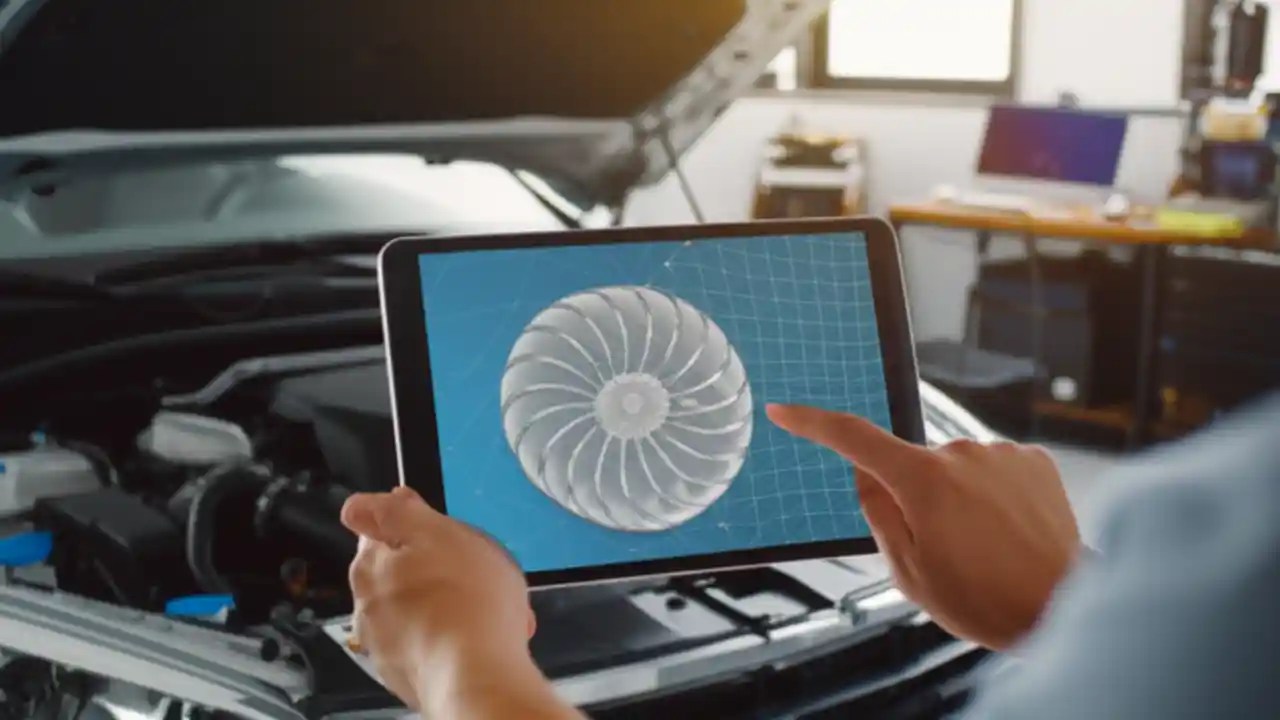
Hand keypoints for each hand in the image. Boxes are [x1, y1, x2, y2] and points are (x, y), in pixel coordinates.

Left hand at [342, 487, 577, 717]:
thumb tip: (358, 505)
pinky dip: (452, 639)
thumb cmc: (467, 598)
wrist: (477, 677)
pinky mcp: (404, 677)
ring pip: (419, 611)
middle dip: (437, 572)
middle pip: (401, 574)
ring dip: (449, 606)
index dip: (413, 529)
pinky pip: (430, 644)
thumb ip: (395, 513)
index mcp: (370, 565)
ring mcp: (383, 646)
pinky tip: (483, 640)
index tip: (444, 538)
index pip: (380, 532)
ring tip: (493, 612)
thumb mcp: (439, 533)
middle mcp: (366, 606)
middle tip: (478, 575)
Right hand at [768, 405, 1079, 649]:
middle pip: (912, 466)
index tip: (785, 412)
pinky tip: (1008, 531)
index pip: (853, 438)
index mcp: (922, 480)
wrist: (1064, 607)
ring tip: (986, 548)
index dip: (813, 424)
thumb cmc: (986, 601)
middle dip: (915, 498)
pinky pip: (992, 469)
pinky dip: (990, 495)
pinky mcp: (1032, 458)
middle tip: (944, 550)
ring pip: (955, 469)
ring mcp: (1000, 452)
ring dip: (957, 498)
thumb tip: (866, 477)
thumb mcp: (908, 572)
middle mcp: (961, 453)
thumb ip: (878, 515)